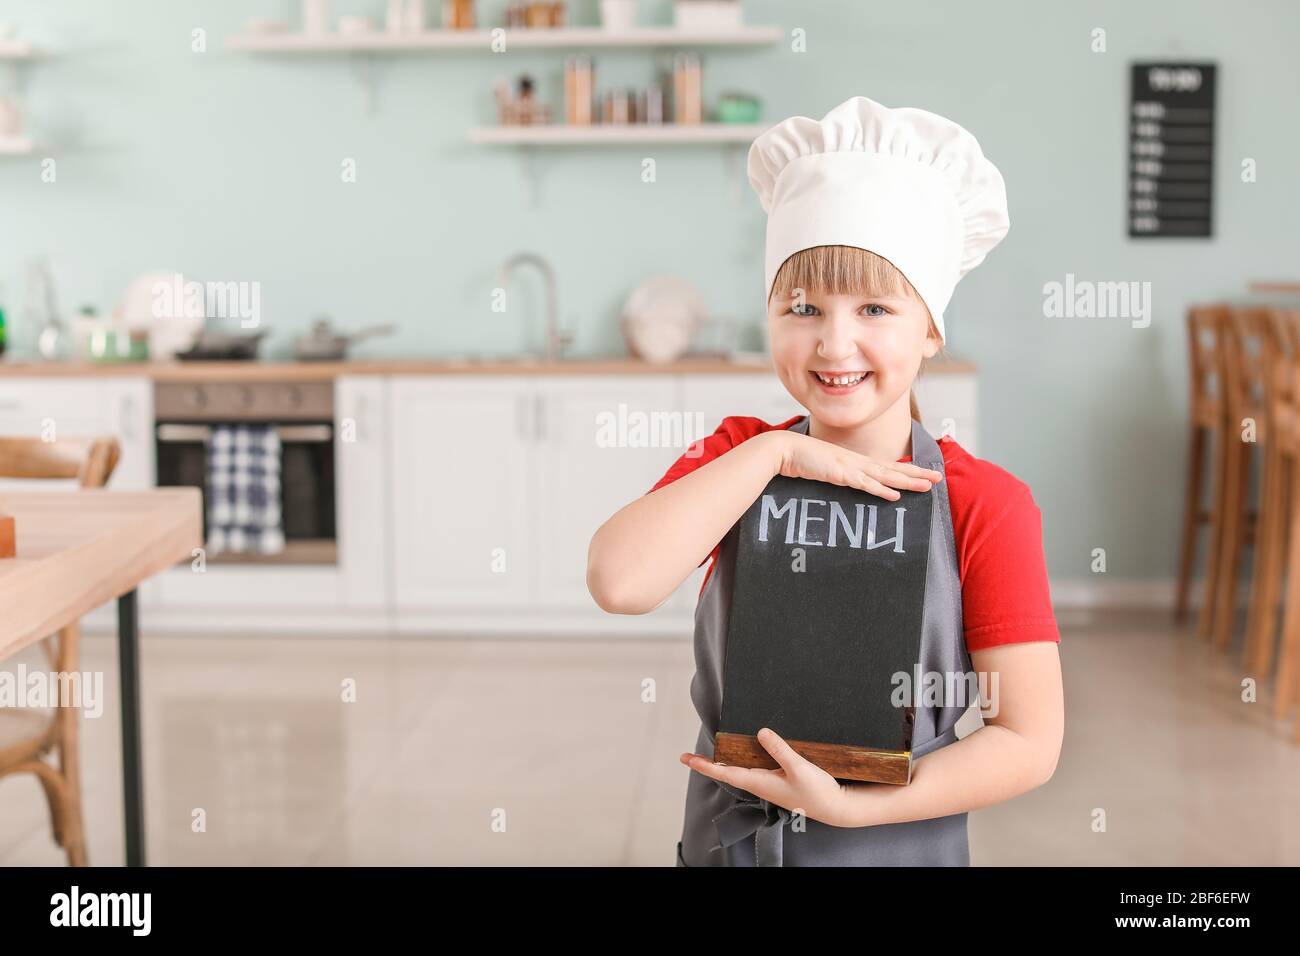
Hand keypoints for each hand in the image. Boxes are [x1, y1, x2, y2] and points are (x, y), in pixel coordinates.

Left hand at [680, 727, 855, 827]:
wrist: (835, 807)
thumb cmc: (816, 791)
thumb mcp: (798, 768)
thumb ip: (780, 750)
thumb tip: (761, 732)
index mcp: (759, 783)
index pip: (725, 773)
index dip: (704, 765)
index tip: (686, 759)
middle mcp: (760, 784)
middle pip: (728, 772)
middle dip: (710, 763)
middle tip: (690, 755)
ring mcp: (768, 783)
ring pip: (741, 770)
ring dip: (725, 762)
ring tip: (711, 753)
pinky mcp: (778, 781)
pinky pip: (755, 768)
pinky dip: (744, 760)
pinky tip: (746, 752)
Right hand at [771, 431, 940, 500]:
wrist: (785, 450)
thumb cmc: (802, 459)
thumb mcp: (826, 469)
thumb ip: (839, 475)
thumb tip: (848, 482)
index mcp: (855, 461)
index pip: (887, 467)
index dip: (907, 470)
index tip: (924, 474)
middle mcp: (858, 462)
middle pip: (894, 469)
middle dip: (918, 474)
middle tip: (939, 478)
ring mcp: (851, 467)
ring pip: (886, 476)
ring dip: (908, 481)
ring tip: (928, 486)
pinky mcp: (841, 474)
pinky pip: (865, 484)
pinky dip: (881, 490)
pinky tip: (895, 495)